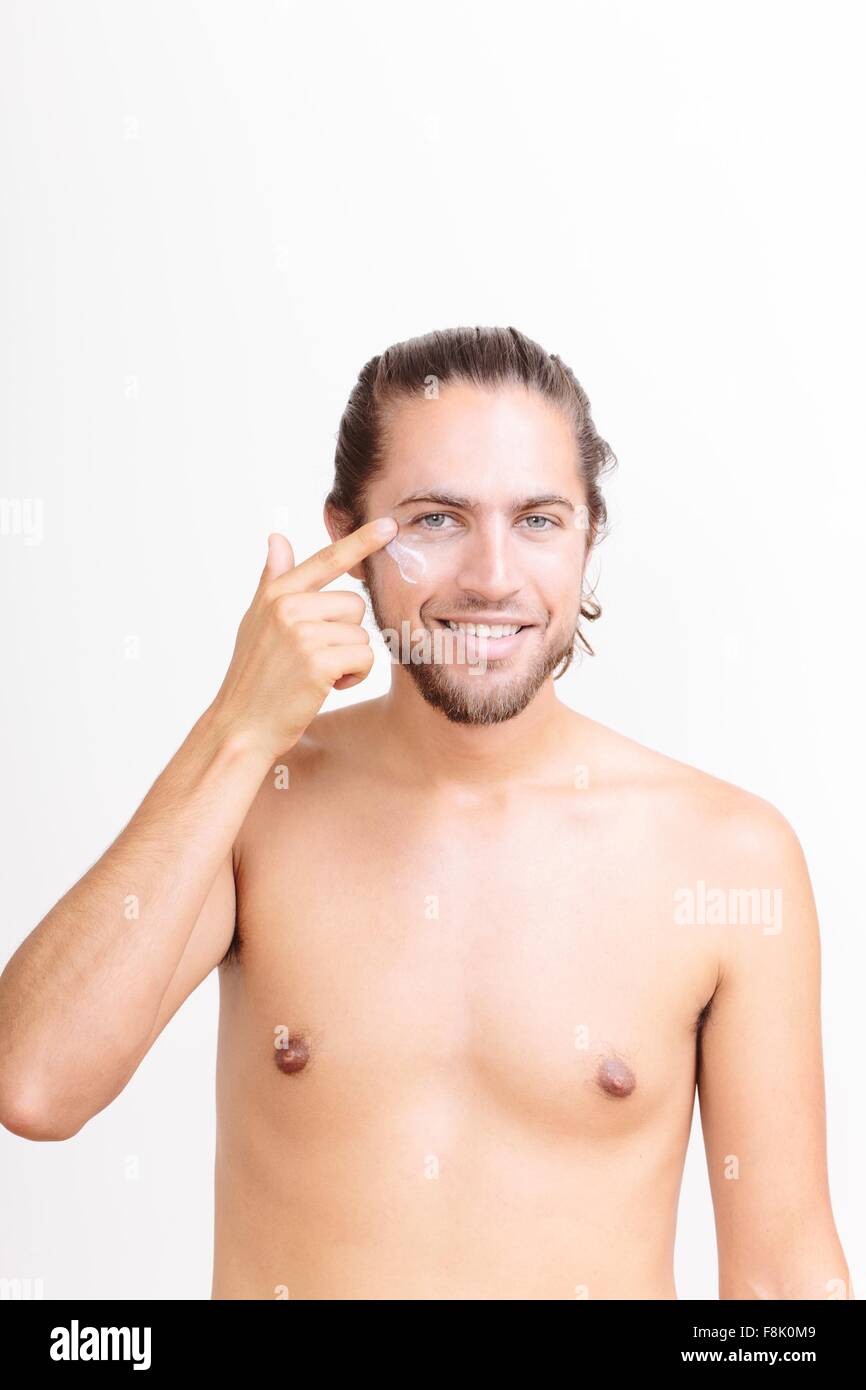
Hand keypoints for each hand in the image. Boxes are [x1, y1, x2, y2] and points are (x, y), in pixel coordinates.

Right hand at [208, 516, 397, 759]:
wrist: (242, 726)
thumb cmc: (254, 676)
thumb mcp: (256, 622)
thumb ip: (272, 580)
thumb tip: (277, 537)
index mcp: (277, 595)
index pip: (326, 560)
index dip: (361, 541)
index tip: (390, 525)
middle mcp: (288, 607)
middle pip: (354, 605)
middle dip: (345, 635)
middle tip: (315, 659)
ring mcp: (302, 633)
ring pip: (361, 634)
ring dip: (349, 659)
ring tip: (316, 675)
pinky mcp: (317, 661)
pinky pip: (364, 657)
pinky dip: (353, 676)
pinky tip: (326, 687)